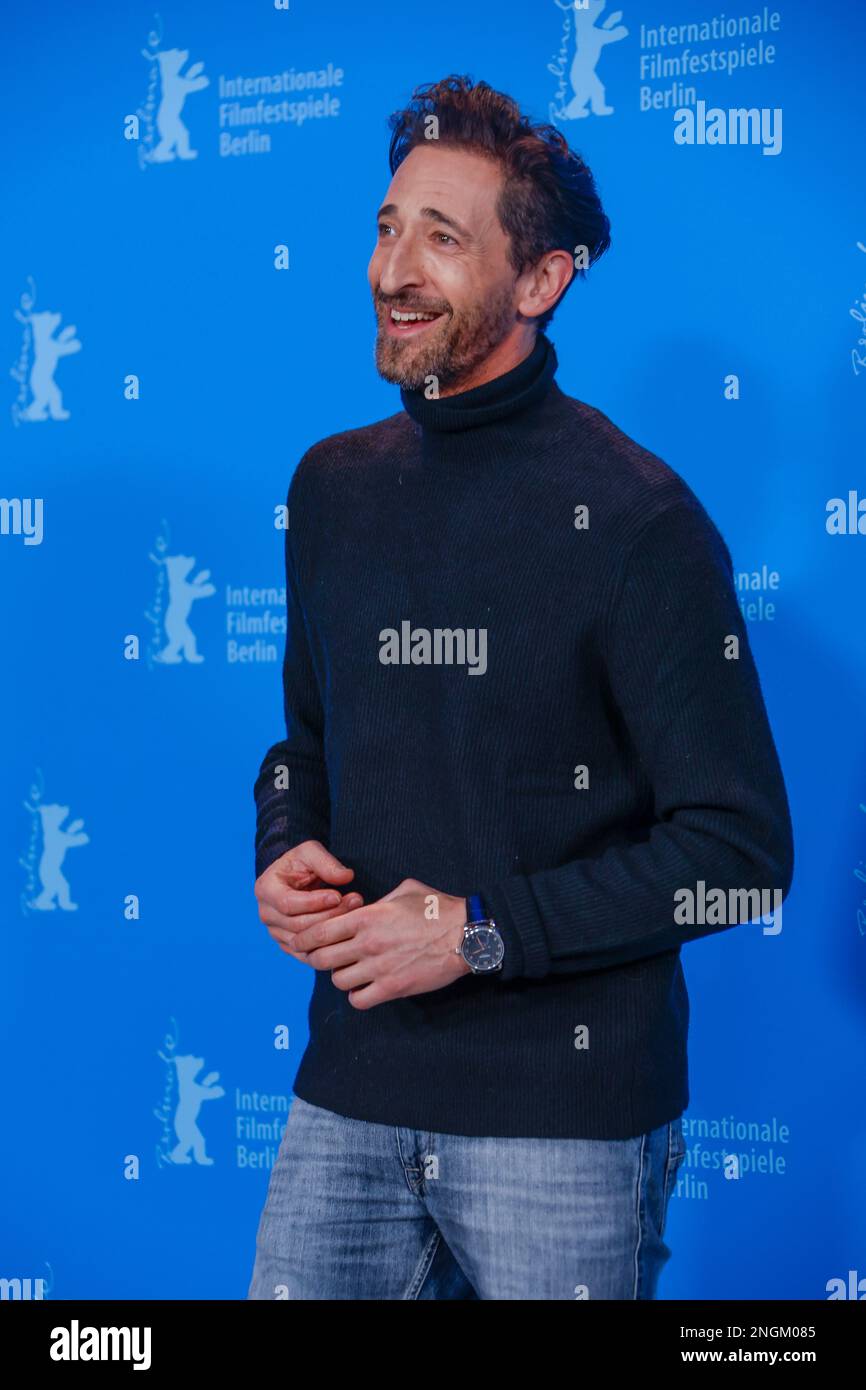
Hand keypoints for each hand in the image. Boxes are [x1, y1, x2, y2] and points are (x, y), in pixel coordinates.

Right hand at [255, 840, 362, 962]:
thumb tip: (346, 877)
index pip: (288, 903)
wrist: (294, 877)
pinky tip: (348, 934)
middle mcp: (267, 914)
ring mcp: (276, 932)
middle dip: (329, 915)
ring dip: (332, 931)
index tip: (338, 895)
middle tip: (355, 902)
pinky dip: (328, 947)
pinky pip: (308, 954)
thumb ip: (326, 863)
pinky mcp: (288, 945)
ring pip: (304, 942)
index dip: (314, 902)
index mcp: (266, 890)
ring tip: (355, 914)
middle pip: (298, 925)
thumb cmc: (301, 862)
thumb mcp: (311, 851)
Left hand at [289, 877, 471, 1008]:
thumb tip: (363, 907)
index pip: (318, 932)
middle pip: (321, 959)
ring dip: (341, 976)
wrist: (465, 934)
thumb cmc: (437, 908)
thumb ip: (377, 900)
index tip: (301, 943)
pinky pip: (359, 1000)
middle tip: (327, 958)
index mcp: (366, 917)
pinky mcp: (393, 988)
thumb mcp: (403, 891)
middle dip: (319, 958)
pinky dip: (358, 996)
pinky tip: (366, 987)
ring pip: (338, 981)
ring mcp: (379, 968)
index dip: (304, 939)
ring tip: (351, 971)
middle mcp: (368, 943)